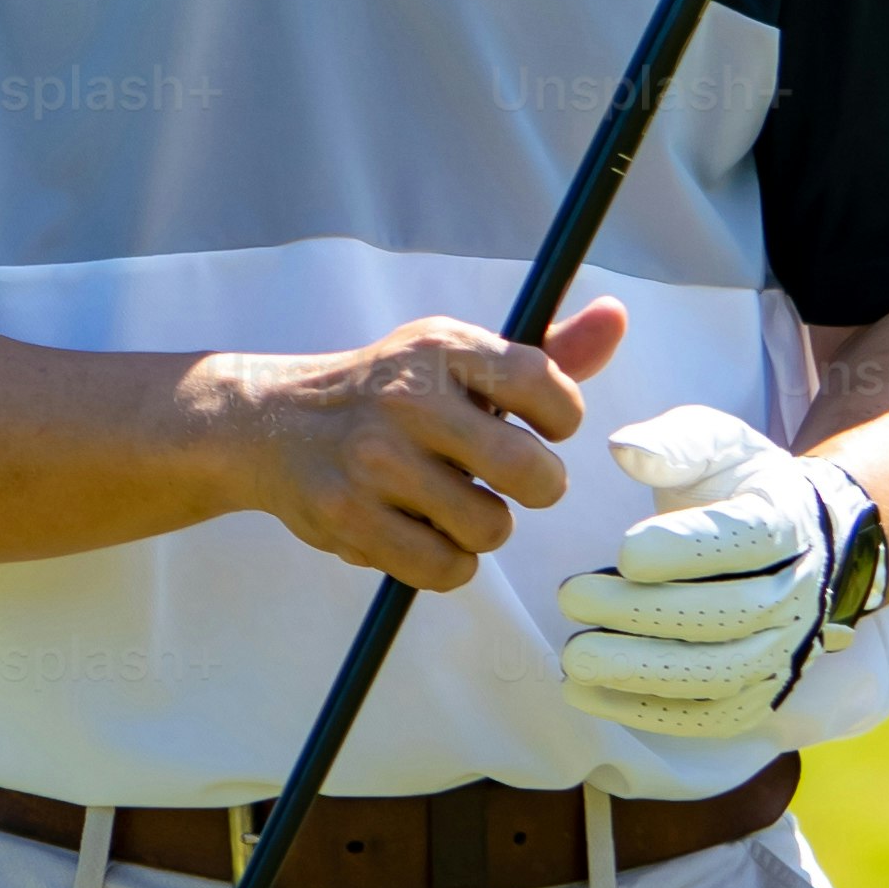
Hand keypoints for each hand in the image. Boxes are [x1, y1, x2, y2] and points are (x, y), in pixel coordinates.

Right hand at [204, 300, 632, 590]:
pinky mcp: (350, 517)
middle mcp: (408, 399)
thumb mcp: (457, 358)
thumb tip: (616, 319)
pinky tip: (422, 531)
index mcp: (442, 347)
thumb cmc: (389, 393)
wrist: (272, 423)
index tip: (538, 425)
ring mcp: (375, 462)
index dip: (560, 418)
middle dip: (535, 486)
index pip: (547, 387)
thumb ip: (544, 354)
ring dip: (483, 527)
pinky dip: (448, 562)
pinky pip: (446, 568)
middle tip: (505, 479)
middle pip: (531, 473)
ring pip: (491, 528)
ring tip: (449, 502)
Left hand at [557, 404, 882, 742]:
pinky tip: (584, 695)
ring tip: (574, 657)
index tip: (625, 551)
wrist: (793, 543)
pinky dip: (646, 713)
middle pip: (730, 615)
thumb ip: (675, 443)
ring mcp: (781, 652)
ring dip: (643, 672)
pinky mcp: (756, 695)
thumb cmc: (736, 488)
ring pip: (721, 675)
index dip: (688, 550)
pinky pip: (708, 717)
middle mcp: (795, 595)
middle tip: (571, 598)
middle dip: (644, 613)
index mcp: (787, 525)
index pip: (749, 542)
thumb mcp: (716, 444)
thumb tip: (623, 448)